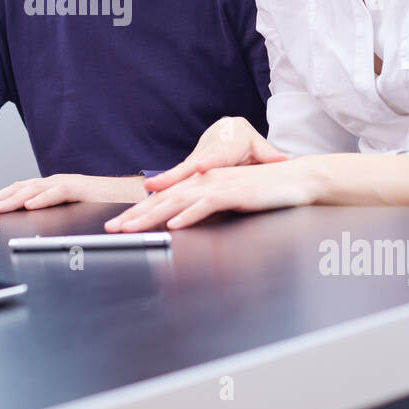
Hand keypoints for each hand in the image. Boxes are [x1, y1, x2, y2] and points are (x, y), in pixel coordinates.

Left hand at [0, 174, 144, 212]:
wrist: (135, 198)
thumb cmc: (105, 209)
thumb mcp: (71, 216)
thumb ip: (52, 221)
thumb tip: (30, 234)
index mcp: (51, 190)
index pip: (19, 192)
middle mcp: (56, 184)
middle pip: (20, 188)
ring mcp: (69, 184)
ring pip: (35, 188)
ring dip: (13, 197)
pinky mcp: (83, 188)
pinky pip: (60, 192)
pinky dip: (43, 197)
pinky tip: (29, 204)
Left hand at [105, 160, 319, 231]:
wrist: (296, 180)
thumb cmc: (265, 193)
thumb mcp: (230, 203)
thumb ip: (207, 212)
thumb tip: (185, 225)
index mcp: (202, 183)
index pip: (166, 199)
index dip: (141, 211)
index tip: (120, 224)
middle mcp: (205, 181)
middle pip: (164, 200)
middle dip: (136, 215)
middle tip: (112, 228)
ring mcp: (219, 186)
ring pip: (179, 201)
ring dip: (153, 216)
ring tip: (131, 228)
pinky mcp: (235, 193)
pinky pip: (208, 204)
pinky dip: (190, 215)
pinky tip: (174, 226)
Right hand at [145, 117, 287, 193]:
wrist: (228, 130)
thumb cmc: (246, 141)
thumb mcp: (259, 147)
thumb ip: (269, 155)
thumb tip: (284, 160)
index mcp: (226, 145)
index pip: (217, 156)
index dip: (208, 162)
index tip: (201, 168)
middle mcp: (205, 151)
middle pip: (188, 167)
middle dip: (171, 178)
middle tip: (155, 186)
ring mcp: (194, 161)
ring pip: (176, 176)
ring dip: (160, 186)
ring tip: (147, 193)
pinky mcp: (186, 171)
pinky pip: (172, 183)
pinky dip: (159, 191)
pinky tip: (146, 202)